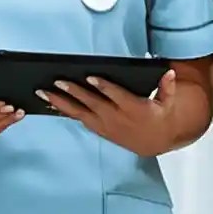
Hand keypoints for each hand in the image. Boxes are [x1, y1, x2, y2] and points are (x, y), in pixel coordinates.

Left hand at [39, 70, 177, 157]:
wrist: (154, 142)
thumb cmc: (159, 115)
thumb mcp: (169, 102)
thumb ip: (168, 87)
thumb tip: (169, 72)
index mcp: (133, 108)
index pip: (116, 95)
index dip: (103, 86)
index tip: (90, 76)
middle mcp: (116, 118)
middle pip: (92, 103)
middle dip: (74, 91)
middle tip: (58, 80)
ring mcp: (105, 125)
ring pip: (79, 113)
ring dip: (60, 102)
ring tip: (43, 92)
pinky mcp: (99, 129)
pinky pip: (78, 120)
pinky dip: (64, 111)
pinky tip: (50, 103)